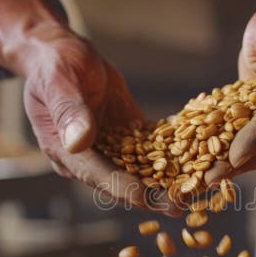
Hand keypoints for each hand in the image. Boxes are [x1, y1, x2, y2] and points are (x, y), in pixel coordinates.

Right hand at [0, 0, 178, 214]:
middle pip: (123, 181)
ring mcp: (109, 149)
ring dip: (169, 180)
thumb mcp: (59, 81)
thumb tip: (78, 141)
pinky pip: (152, 150)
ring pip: (142, 171)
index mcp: (66, 150)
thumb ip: (69, 111)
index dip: (122, 187)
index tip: (147, 198)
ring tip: (198, 188)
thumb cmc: (55, 64)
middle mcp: (89, 158)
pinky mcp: (127, 137)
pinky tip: (200, 157)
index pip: (96, 175)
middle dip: (153, 194)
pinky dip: (174, 154)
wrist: (62, 52)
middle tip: (183, 204)